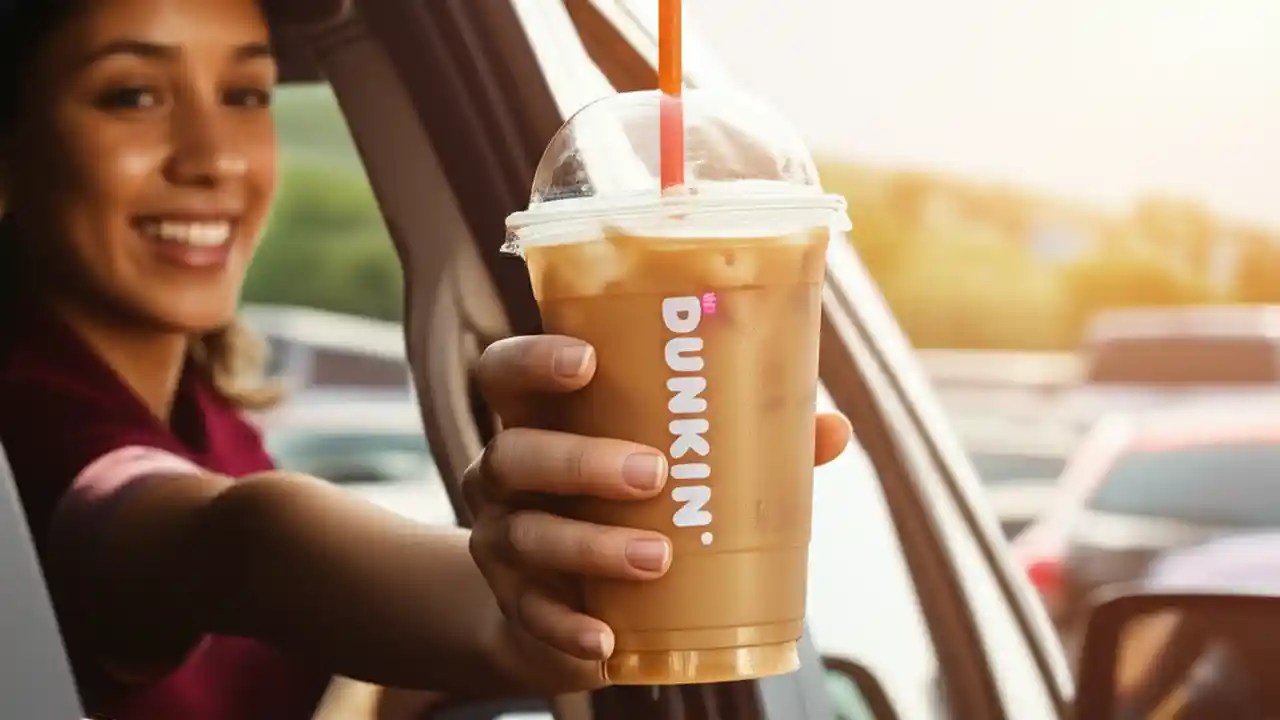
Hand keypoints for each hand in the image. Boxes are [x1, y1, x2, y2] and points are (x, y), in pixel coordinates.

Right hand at [463, 335, 851, 690]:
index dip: (533, 359)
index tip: (588, 362)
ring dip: (592, 546)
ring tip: (658, 557)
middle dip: (580, 461)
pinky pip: (533, 614)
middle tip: (655, 473)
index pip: (505, 373)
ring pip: (527, 535)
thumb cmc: (626, 504)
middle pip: (515, 454)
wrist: (563, 603)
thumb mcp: (668, 465)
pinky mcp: (514, 603)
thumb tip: (831, 428)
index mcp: (538, 419)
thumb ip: (742, 442)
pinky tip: (607, 638)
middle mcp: (504, 474)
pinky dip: (570, 626)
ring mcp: (500, 540)